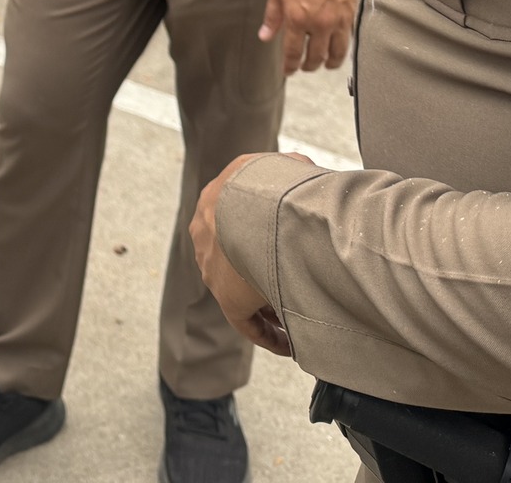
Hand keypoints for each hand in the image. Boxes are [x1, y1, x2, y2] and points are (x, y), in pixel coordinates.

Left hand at [191, 153, 297, 356]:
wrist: (258, 204)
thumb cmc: (274, 183)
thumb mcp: (282, 165)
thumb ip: (290, 169)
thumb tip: (303, 172)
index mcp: (214, 203)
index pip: (232, 227)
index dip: (258, 242)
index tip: (280, 252)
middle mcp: (207, 236)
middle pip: (233, 261)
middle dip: (260, 276)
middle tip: (288, 289)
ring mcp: (214, 267)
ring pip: (241, 293)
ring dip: (267, 307)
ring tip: (295, 320)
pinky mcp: (227, 297)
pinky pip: (246, 322)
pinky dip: (267, 333)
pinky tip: (288, 345)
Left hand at [261, 0, 366, 74]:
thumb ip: (272, 15)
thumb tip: (265, 35)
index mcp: (296, 17)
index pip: (292, 51)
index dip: (290, 65)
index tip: (288, 71)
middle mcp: (318, 24)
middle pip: (315, 57)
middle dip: (308, 66)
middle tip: (304, 67)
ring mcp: (337, 21)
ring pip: (335, 54)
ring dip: (328, 63)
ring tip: (323, 64)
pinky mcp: (351, 16)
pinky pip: (347, 41)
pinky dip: (342, 50)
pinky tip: (337, 50)